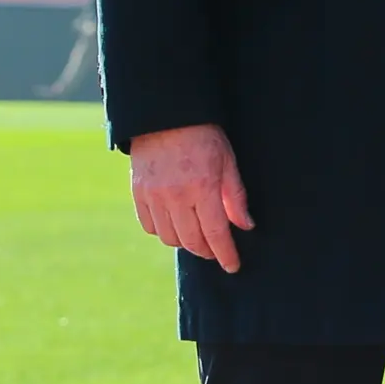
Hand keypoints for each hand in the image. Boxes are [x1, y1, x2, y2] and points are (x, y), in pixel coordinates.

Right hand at [129, 123, 252, 272]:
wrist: (167, 117)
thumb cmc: (204, 137)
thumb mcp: (228, 162)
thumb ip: (236, 196)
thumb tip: (246, 225)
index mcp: (202, 188)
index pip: (216, 233)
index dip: (225, 253)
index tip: (233, 266)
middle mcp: (175, 196)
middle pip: (191, 240)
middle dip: (207, 251)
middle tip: (217, 251)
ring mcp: (153, 196)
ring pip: (169, 237)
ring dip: (186, 243)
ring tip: (198, 237)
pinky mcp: (138, 193)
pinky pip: (150, 226)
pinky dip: (164, 231)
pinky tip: (176, 225)